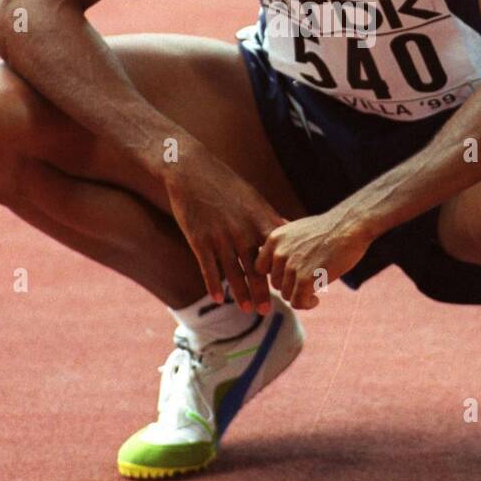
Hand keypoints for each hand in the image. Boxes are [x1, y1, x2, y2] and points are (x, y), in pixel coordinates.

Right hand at [165, 146, 286, 313]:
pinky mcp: (199, 239)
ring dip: (241, 294)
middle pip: (255, 268)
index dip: (282, 271)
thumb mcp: (253, 198)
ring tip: (248, 310)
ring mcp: (220, 236)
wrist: (191, 170)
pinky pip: (208, 268)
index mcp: (258, 219)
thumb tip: (289, 229)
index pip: (276, 252)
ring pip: (233, 273)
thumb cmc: (225, 184)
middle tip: (268, 310)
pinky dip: (213, 285)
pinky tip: (218, 300)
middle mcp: (242, 230)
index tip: (289, 286)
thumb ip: (268, 218)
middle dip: (263, 291)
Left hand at [255, 211, 371, 308]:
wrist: (350, 224)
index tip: (291, 276)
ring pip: (287, 294)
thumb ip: (285, 248)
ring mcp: (291, 266)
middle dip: (291, 286)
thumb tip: (279, 269)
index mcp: (274, 238)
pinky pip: (298, 302)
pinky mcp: (305, 279)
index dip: (276, 274)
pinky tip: (316, 300)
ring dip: (301, 295)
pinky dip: (306, 304)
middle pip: (275, 283)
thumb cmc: (329, 229)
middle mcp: (279, 252)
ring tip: (315, 289)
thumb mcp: (298, 232)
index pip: (260, 267)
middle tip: (308, 283)